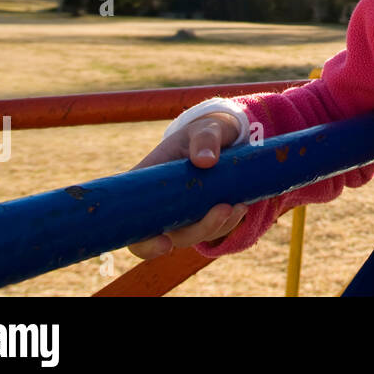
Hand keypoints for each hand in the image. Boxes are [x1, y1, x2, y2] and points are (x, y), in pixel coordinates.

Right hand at [127, 113, 248, 259]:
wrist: (225, 137)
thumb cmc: (204, 132)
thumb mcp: (204, 128)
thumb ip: (204, 139)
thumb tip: (205, 161)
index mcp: (146, 184)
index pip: (132, 224)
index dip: (144, 243)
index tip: (165, 244)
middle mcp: (161, 205)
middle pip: (170, 235)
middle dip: (198, 230)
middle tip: (224, 210)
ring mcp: (182, 213)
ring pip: (194, 234)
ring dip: (217, 226)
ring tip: (238, 206)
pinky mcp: (203, 215)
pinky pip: (214, 229)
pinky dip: (228, 223)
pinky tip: (241, 206)